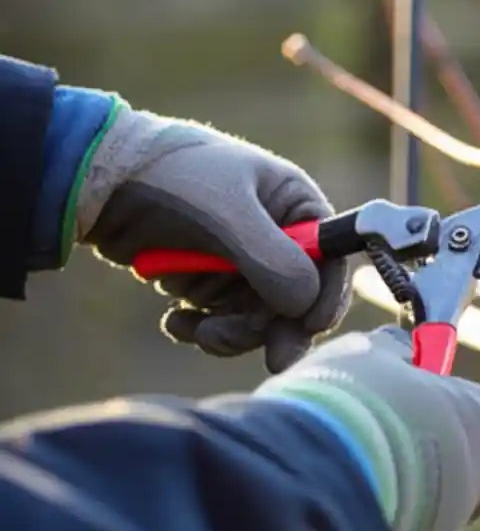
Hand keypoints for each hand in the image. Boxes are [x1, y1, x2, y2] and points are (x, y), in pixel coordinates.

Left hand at [75, 103, 350, 372]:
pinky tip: (175, 321)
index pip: (331, 261)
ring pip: (258, 320)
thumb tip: (305, 308)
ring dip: (230, 334)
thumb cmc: (172, 177)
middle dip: (270, 328)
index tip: (307, 328)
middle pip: (296, 301)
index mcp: (296, 207)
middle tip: (256, 353)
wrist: (97, 180)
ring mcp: (243, 264)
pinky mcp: (209, 283)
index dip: (324, 297)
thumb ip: (271, 258)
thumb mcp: (226, 212)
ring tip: (195, 330)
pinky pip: (221, 322)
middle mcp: (278, 238)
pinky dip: (201, 330)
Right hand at [254, 326, 479, 530]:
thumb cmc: (352, 405)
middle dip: (429, 452)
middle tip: (377, 433)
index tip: (428, 398)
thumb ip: (395, 350)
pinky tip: (336, 503)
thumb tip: (401, 345)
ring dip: (399, 488)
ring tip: (345, 466)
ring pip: (430, 506)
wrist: (311, 481)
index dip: (467, 409)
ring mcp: (449, 528)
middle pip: (466, 467)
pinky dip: (375, 524)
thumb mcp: (369, 354)